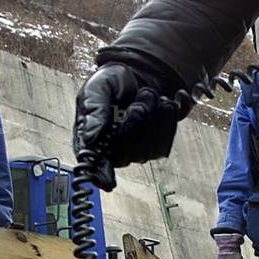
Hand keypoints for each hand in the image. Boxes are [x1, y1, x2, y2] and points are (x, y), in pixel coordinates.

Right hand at [73, 63, 184, 191]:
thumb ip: (94, 110)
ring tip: (147, 97)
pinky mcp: (154, 148)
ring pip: (149, 147)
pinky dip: (168, 118)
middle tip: (138, 99)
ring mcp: (134, 152)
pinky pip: (165, 141)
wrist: (138, 75)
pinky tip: (161, 104)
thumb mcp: (98, 88)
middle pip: (128, 152)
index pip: (93, 164)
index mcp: (90, 138)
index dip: (100, 174)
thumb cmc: (112, 83)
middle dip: (138, 118)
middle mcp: (111, 150)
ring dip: (154, 114)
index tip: (106, 182)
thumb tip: (90, 138)